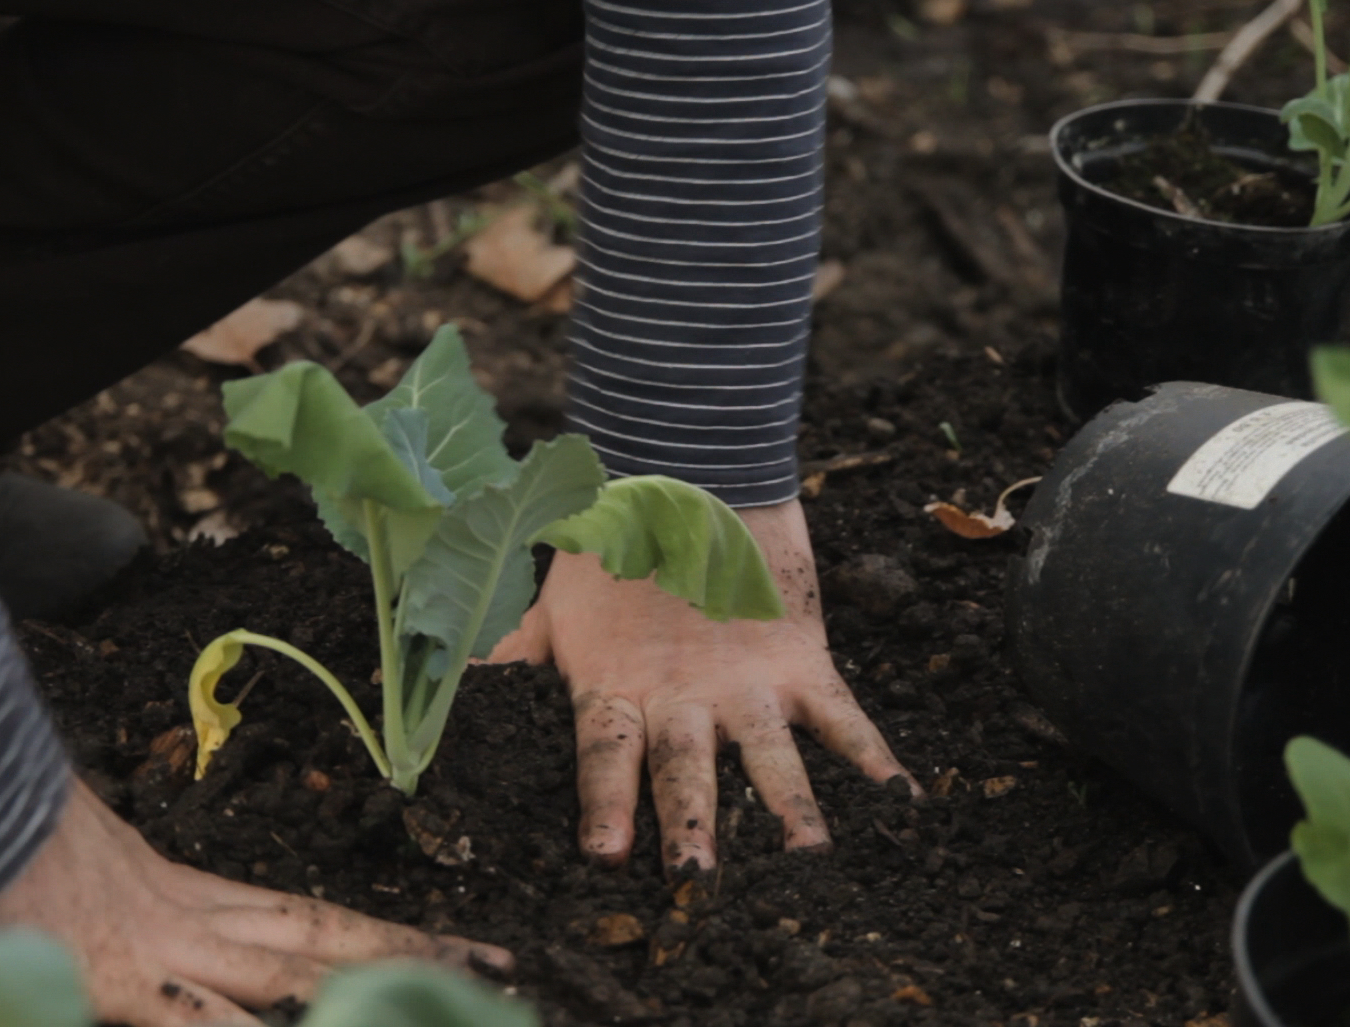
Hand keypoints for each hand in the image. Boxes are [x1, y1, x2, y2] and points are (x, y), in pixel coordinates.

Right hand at [0, 778, 510, 1025]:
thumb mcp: (63, 874)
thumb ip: (116, 916)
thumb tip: (135, 930)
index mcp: (182, 894)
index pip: (300, 919)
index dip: (374, 934)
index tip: (441, 946)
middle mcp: (192, 921)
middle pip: (325, 938)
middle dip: (412, 954)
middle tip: (501, 965)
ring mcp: (166, 955)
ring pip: (299, 974)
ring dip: (376, 986)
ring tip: (464, 992)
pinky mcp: (127, 988)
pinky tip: (346, 1023)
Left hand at [492, 499, 913, 871]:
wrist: (692, 469)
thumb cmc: (608, 543)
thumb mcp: (549, 601)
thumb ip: (508, 648)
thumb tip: (448, 678)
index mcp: (619, 687)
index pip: (607, 756)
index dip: (606, 803)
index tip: (606, 854)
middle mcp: (683, 697)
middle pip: (687, 772)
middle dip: (691, 827)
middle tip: (695, 880)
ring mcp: (746, 683)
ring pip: (770, 758)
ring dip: (788, 808)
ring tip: (807, 858)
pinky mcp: (799, 661)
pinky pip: (842, 716)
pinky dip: (873, 756)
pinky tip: (901, 801)